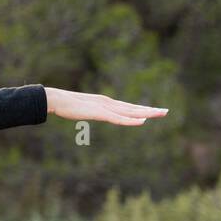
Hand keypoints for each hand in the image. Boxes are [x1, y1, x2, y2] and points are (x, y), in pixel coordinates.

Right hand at [44, 87, 166, 125]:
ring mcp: (105, 107)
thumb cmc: (64, 104)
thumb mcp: (81, 108)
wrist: (55, 99)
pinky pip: (119, 119)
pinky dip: (132, 121)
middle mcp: (108, 103)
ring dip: (146, 113)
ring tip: (160, 114)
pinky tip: (142, 122)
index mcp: (105, 102)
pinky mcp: (100, 113)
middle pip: (133, 108)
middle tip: (166, 111)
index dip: (141, 109)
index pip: (127, 107)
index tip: (154, 111)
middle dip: (150, 110)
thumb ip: (88, 110)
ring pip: (130, 112)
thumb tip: (88, 113)